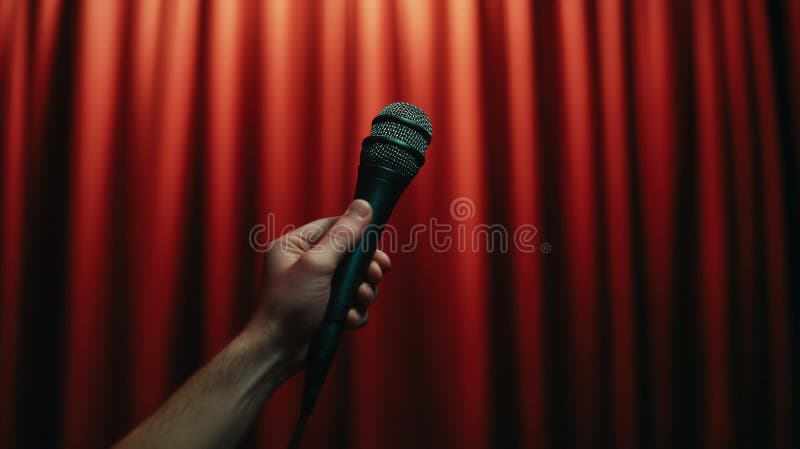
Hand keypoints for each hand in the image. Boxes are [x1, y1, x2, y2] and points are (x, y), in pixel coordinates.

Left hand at [248, 199, 389, 371]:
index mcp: (296, 245)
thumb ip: (343, 236)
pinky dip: (355, 311)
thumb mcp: (317, 265)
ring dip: (363, 292)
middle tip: (374, 276)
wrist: (278, 352)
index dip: (359, 235)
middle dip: (365, 269)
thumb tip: (363, 206)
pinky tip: (348, 319)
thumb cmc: (288, 306)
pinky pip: (352, 302)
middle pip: (351, 254)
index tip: (376, 248)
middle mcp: (307, 262)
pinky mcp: (327, 307)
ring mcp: (318, 286)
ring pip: (355, 280)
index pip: (335, 227)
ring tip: (360, 300)